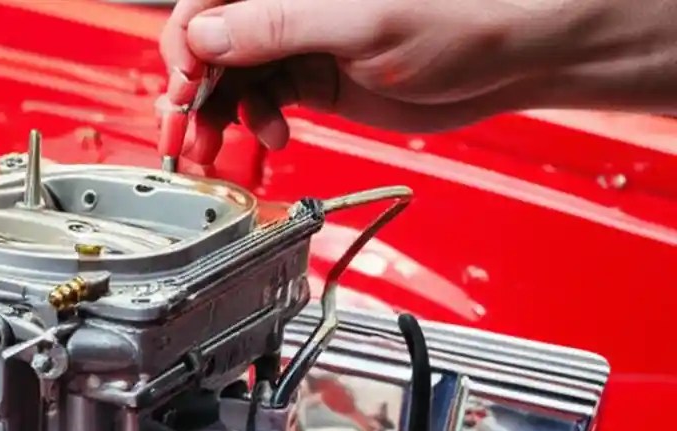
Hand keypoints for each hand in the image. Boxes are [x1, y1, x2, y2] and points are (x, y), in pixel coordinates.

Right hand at [159, 0, 676, 158]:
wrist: (512, 56)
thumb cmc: (462, 16)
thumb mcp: (359, 21)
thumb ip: (274, 25)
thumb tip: (206, 37)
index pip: (204, 5)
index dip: (184, 50)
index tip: (182, 91)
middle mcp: (285, 5)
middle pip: (209, 45)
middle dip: (191, 94)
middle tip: (185, 137)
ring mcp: (298, 39)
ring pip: (229, 78)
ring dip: (217, 118)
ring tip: (219, 150)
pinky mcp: (314, 74)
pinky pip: (261, 100)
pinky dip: (255, 125)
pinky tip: (270, 140)